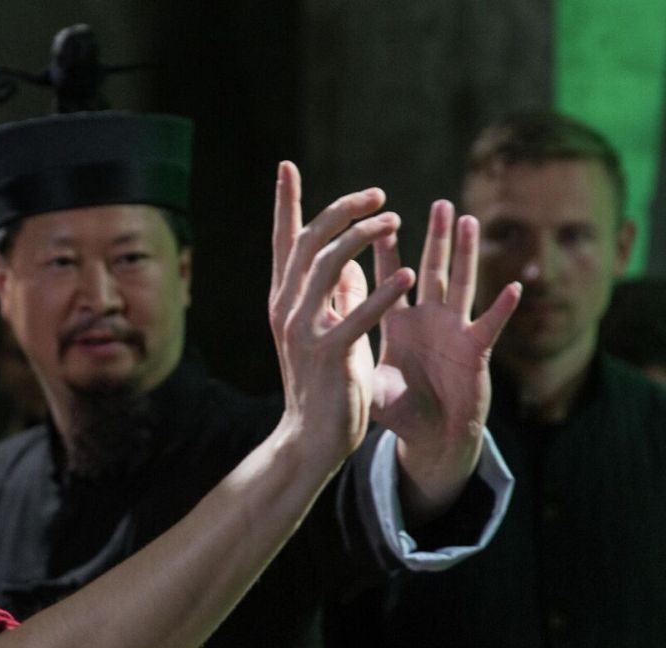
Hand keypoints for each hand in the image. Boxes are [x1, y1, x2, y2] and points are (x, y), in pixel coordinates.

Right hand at [269, 162, 413, 468]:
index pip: (283, 241)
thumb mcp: (327, 329)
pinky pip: (357, 315)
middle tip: (379, 195)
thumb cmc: (324, 381)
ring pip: (328, 266)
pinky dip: (384, 292)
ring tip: (397, 222)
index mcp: (284, 299)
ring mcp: (304, 330)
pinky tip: (409, 274)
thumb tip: (354, 262)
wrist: (312, 436)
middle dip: (343, 211)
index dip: (285, 202)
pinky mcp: (329, 354)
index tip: (286, 166)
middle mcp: (287, 308)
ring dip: (365, 238)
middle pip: (309, 242)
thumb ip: (338, 295)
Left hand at [369, 200, 519, 516]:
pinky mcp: (475, 353)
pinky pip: (489, 326)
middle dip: (436, 237)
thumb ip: (347, 347)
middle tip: (440, 204)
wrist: (430, 439)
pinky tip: (514, 286)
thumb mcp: (367, 374)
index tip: (373, 222)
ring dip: (466, 255)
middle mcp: (429, 320)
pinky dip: (501, 309)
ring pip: (462, 285)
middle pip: (432, 270)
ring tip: (470, 223)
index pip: (389, 279)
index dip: (382, 252)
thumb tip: (316, 324)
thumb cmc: (399, 408)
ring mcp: (455, 332)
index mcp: (399, 322)